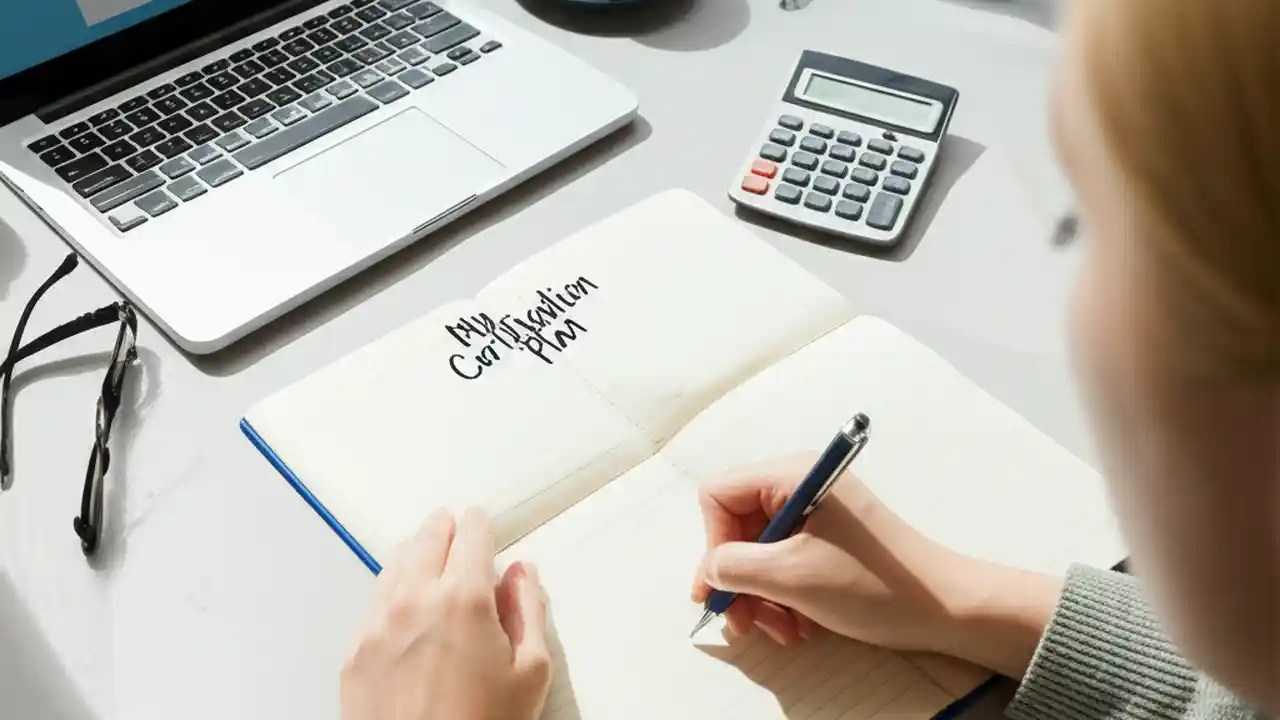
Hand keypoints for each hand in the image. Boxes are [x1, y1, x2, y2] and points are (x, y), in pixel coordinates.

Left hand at [342, 508, 552, 719]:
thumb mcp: (531, 673)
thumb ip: (529, 612)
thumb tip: (522, 575)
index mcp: (464, 597)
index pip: (471, 534)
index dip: (480, 524)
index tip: (483, 524)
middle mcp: (415, 600)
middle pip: (426, 539)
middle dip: (444, 529)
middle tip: (453, 527)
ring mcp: (377, 625)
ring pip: (394, 566)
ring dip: (414, 554)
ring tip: (427, 559)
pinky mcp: (354, 654)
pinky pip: (373, 605)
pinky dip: (391, 593)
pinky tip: (404, 606)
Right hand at [691, 455, 1062, 678]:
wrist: (946, 608)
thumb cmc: (873, 585)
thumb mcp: (791, 576)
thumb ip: (734, 566)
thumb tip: (709, 568)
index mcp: (792, 475)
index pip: (719, 496)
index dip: (712, 544)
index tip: (721, 589)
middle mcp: (802, 484)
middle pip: (738, 526)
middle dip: (738, 580)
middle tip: (746, 625)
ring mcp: (818, 512)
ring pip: (761, 551)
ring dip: (761, 595)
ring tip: (782, 631)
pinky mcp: (831, 538)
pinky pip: (787, 561)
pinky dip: (784, 596)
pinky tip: (800, 624)